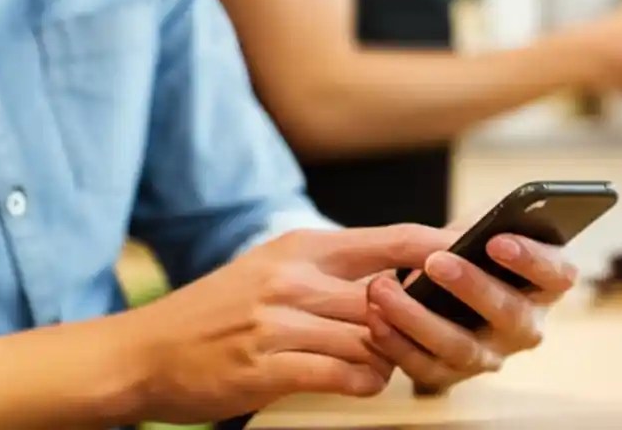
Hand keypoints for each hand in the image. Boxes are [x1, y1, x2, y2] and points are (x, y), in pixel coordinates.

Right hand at [125, 224, 453, 423]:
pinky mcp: (265, 368)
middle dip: (416, 320)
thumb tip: (400, 269)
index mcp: (303, 246)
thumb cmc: (218, 310)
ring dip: (389, 357)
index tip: (476, 256)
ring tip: (386, 362)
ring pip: (372, 339)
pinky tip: (361, 383)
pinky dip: (364, 383)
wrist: (144, 351)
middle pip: (391, 298)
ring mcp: (278, 322)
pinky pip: (342, 376)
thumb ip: (334, 267)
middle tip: (430, 333)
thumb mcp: (274, 267)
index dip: (443, 248)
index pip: (394, 238)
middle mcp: (294, 278)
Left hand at [364, 234, 577, 390]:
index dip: (530, 260)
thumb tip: (469, 231)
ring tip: (385, 289)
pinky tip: (376, 319)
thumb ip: (485, 221)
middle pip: (510, 315)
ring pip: (463, 347)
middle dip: (472, 287)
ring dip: (421, 319)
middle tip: (436, 261)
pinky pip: (426, 368)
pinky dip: (398, 344)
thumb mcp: (485, 222)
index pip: (557, 275)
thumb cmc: (472, 244)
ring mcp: (492, 355)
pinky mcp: (453, 375)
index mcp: (547, 283)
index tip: (496, 240)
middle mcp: (526, 326)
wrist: (443, 276)